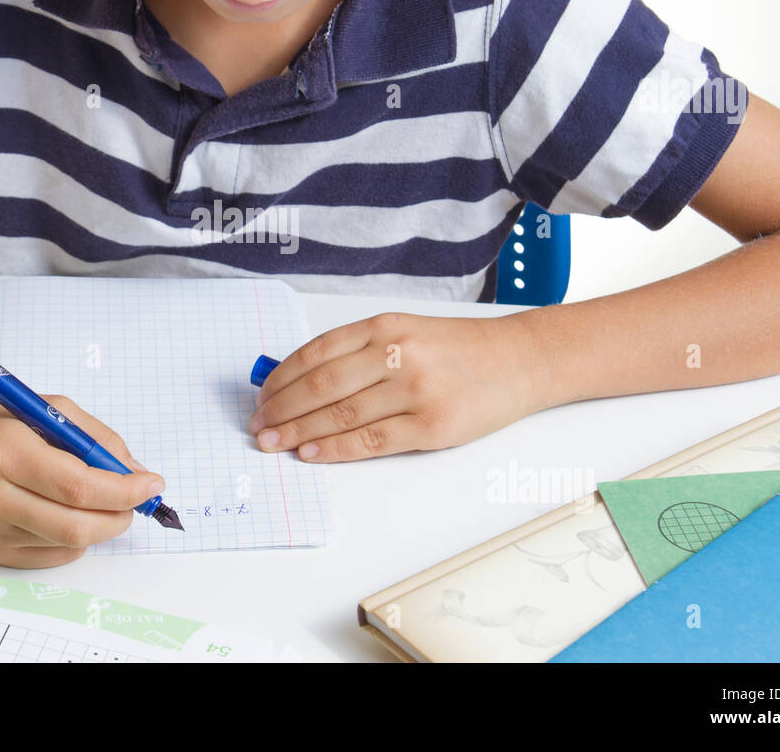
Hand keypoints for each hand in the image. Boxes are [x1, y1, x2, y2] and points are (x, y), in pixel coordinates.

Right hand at [0, 387, 166, 566]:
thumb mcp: (50, 410)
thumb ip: (97, 440)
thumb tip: (138, 474)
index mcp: (6, 452)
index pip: (78, 487)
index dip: (124, 491)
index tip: (152, 484)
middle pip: (77, 526)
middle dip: (120, 515)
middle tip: (136, 499)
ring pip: (69, 544)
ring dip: (101, 525)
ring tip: (101, 499)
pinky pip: (53, 556)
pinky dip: (76, 539)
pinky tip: (69, 512)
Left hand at [248, 312, 539, 461]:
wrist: (520, 360)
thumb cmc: (458, 349)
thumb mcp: (406, 331)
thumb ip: (358, 351)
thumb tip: (299, 382)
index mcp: (385, 325)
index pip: (317, 353)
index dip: (281, 378)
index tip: (262, 397)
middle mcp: (398, 353)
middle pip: (322, 385)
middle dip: (282, 409)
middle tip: (258, 426)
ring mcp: (416, 390)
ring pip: (342, 415)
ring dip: (300, 432)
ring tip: (274, 443)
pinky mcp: (432, 426)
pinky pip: (372, 441)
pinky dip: (335, 449)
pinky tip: (311, 453)